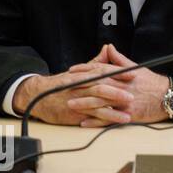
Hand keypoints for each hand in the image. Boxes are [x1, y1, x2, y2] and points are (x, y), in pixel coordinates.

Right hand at [13, 49, 133, 125]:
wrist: (38, 96)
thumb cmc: (62, 84)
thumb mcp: (78, 71)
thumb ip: (96, 62)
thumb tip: (108, 48)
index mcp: (83, 75)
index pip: (103, 71)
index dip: (119, 72)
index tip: (134, 73)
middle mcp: (80, 87)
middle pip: (100, 88)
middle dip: (117, 92)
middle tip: (133, 96)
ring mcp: (77, 101)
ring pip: (96, 104)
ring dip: (113, 111)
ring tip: (128, 115)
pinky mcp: (73, 114)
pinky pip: (89, 118)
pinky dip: (101, 121)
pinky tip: (112, 124)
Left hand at [77, 45, 169, 125]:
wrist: (170, 97)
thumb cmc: (153, 83)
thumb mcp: (138, 68)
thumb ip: (120, 59)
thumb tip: (109, 47)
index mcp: (123, 75)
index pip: (101, 69)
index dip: (85, 69)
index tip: (72, 70)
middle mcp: (122, 87)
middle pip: (97, 85)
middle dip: (79, 86)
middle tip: (64, 86)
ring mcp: (125, 101)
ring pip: (101, 102)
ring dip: (84, 104)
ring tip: (71, 105)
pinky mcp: (129, 114)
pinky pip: (109, 119)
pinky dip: (96, 121)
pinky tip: (85, 122)